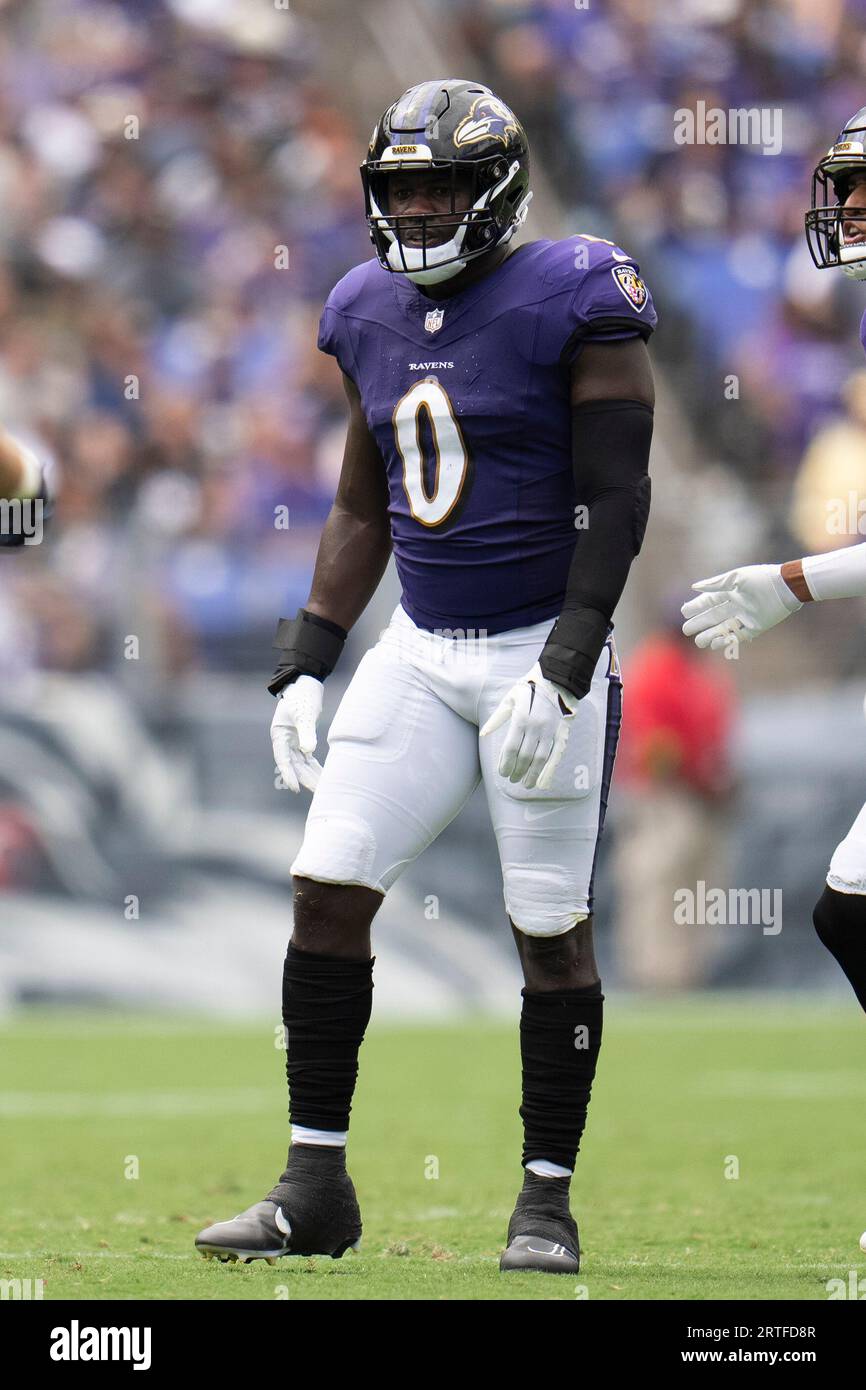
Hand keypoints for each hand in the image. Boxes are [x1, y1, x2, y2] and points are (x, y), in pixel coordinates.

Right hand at [270, 674, 323, 792]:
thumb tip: (309, 751)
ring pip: (303, 764)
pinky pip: (309, 758)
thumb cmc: (302, 697)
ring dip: (312, 775)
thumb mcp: (304, 714)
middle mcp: (285, 741)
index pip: (283, 760)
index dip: (288, 775)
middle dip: (306, 779)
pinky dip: (316, 767)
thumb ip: (306, 732)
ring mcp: (294, 742)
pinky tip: (324, 777)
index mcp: (279, 736)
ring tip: (323, 789)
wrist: (306, 685)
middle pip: (295, 765)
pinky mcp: (303, 740)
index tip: (295, 788)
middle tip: (318, 792)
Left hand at [480, 660, 576, 789]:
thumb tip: (483, 734)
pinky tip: (543, 781)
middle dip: (516, 771)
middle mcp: (535, 727)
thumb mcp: (510, 699)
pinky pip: (555, 756)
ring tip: (525, 784)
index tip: (502, 773)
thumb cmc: (529, 688)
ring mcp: (550, 731)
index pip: (510, 748)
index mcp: (521, 719)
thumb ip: (497, 719)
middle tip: (511, 779)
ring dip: (531, 775)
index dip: (505, 764)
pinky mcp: (561, 733)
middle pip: (524, 757)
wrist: (557, 679)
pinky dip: (549, 771)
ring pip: (540, 759)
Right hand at [681, 564, 801, 650]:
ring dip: (710, 635)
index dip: (696, 607)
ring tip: (698, 642)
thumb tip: (694, 587)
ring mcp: (744, 617)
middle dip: (699, 623)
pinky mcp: (755, 627)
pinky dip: (726, 640)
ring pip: (723, 629)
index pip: (708, 601)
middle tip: (686, 630)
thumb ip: (716, 584)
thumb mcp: (736, 578)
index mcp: (730, 592)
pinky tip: (715, 643)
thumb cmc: (761, 579)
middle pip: (713, 617)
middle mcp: (736, 605)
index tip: (684, 612)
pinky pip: (737, 636)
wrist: (785, 588)